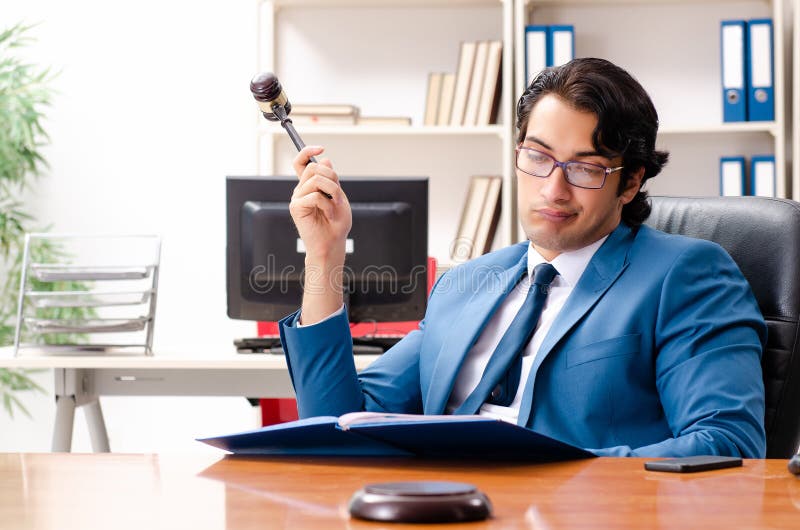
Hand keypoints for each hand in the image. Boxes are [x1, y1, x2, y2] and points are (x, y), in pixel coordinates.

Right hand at [290, 146, 351, 266]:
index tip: (320, 149)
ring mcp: (297, 198)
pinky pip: (314, 196)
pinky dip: (327, 205)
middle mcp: (301, 189)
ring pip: (315, 179)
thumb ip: (331, 179)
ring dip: (332, 191)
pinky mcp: (296, 208)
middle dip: (331, 177)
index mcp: (310, 185)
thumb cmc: (336, 223)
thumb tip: (324, 160)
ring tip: (336, 205)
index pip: (302, 162)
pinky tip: (329, 214)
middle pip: (313, 168)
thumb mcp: (338, 196)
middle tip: (338, 193)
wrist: (332, 243)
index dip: (308, 151)